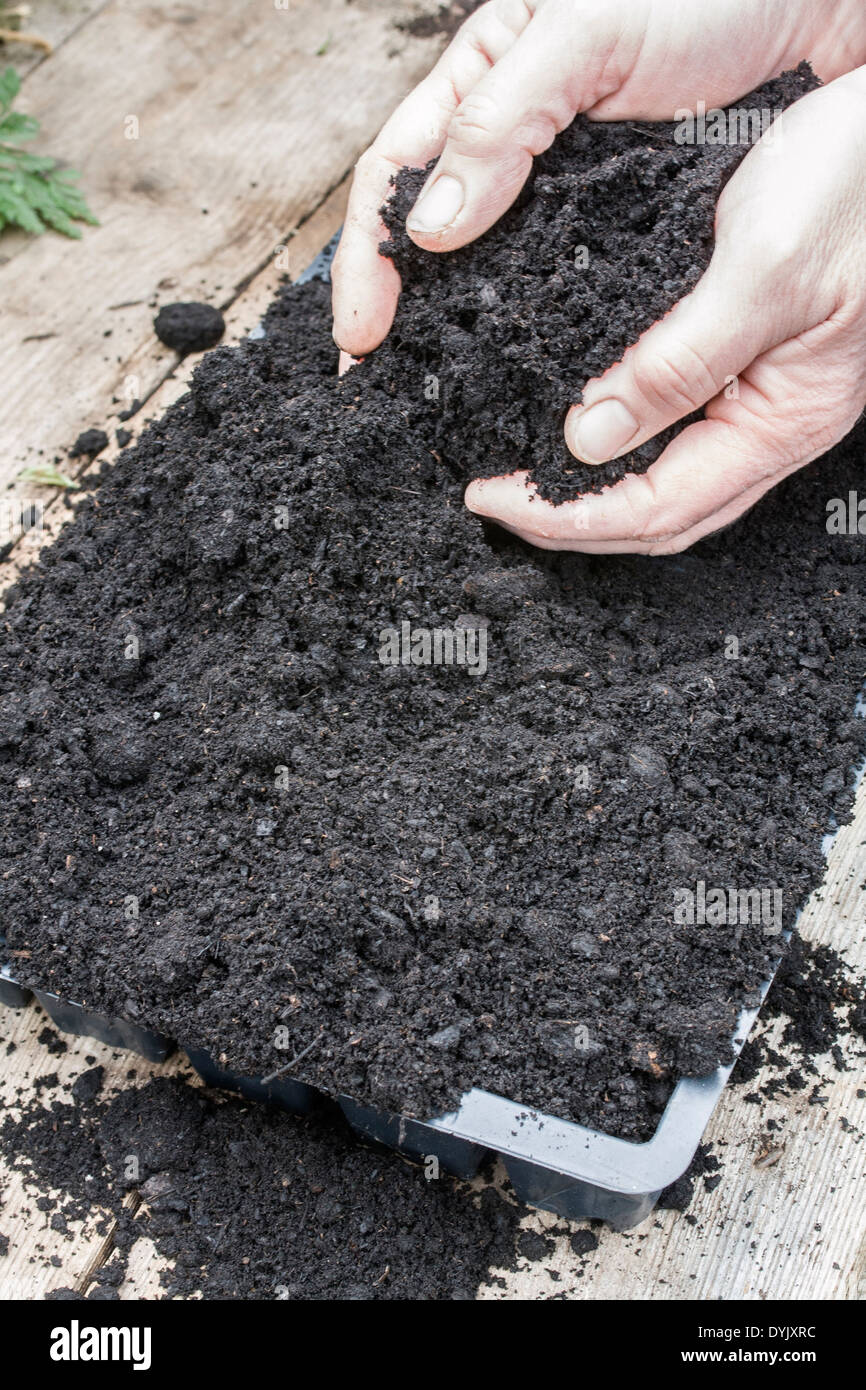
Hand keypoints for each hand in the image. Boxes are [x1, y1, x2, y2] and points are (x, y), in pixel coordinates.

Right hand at [331, 0, 865, 355]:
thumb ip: (501, 119)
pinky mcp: (610, 226)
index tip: (362, 333)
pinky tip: (520, 373)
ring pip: (484, 271)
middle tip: (384, 387)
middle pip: (427, 236)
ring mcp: (556, 191)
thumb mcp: (585, 31)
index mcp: (479, 82)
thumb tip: (432, 226)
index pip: (392, 175)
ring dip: (455, 334)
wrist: (810, 16)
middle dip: (396, 313)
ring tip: (441, 399)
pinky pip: (553, 287)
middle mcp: (507, 143)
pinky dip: (529, 333)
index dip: (367, 257)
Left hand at [466, 68, 865, 551]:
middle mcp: (772, 427)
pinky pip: (670, 434)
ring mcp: (761, 402)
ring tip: (519, 474)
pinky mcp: (746, 366)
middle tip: (490, 498)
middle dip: (568, 520)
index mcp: (783, 422)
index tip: (491, 497)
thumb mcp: (763, 267)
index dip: (565, 515)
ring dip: (587, 491)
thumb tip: (588, 438)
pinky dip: (613, 444)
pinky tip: (572, 423)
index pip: (657, 508)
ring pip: (663, 482)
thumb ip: (679, 360)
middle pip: (658, 515)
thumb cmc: (856, 184)